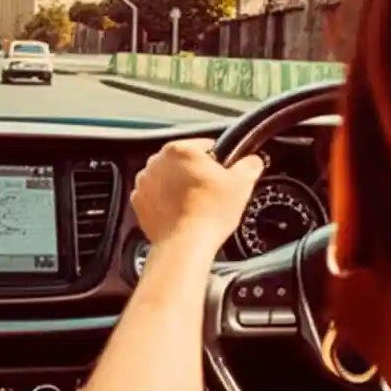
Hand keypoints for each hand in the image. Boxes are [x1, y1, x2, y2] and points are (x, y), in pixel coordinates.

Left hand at [131, 138, 264, 246]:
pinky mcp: (138, 202)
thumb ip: (249, 165)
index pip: (204, 146)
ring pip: (167, 179)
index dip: (218, 161)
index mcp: (180, 149)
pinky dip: (165, 203)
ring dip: (178, 187)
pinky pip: (155, 197)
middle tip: (212, 193)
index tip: (224, 175)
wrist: (185, 244)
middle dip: (196, 174)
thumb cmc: (210, 213)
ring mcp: (144, 182)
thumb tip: (252, 161)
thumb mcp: (241, 184)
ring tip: (195, 206)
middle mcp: (157, 161)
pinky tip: (180, 214)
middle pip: (183, 162)